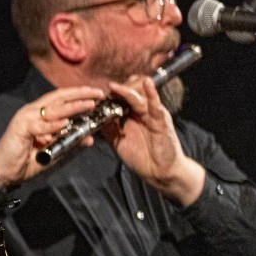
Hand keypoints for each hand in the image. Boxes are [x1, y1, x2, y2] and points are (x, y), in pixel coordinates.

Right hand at [0, 86, 105, 186]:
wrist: (2, 171)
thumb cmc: (24, 161)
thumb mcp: (53, 152)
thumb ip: (70, 144)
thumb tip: (89, 139)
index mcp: (39, 115)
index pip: (60, 99)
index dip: (78, 95)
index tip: (96, 94)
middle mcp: (32, 112)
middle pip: (58, 97)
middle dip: (80, 94)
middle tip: (97, 93)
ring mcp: (25, 118)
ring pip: (52, 109)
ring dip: (73, 107)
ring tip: (89, 105)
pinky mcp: (20, 128)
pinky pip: (40, 125)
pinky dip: (53, 125)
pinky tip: (65, 123)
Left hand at [106, 75, 204, 205]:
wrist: (159, 171)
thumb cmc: (141, 155)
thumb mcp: (118, 141)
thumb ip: (108, 129)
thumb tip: (93, 119)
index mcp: (131, 117)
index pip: (119, 102)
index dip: (108, 97)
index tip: (94, 93)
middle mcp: (142, 113)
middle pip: (129, 97)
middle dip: (117, 91)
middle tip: (105, 87)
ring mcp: (152, 115)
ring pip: (139, 98)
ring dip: (127, 91)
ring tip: (115, 86)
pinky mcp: (162, 120)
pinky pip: (156, 105)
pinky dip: (152, 94)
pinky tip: (147, 84)